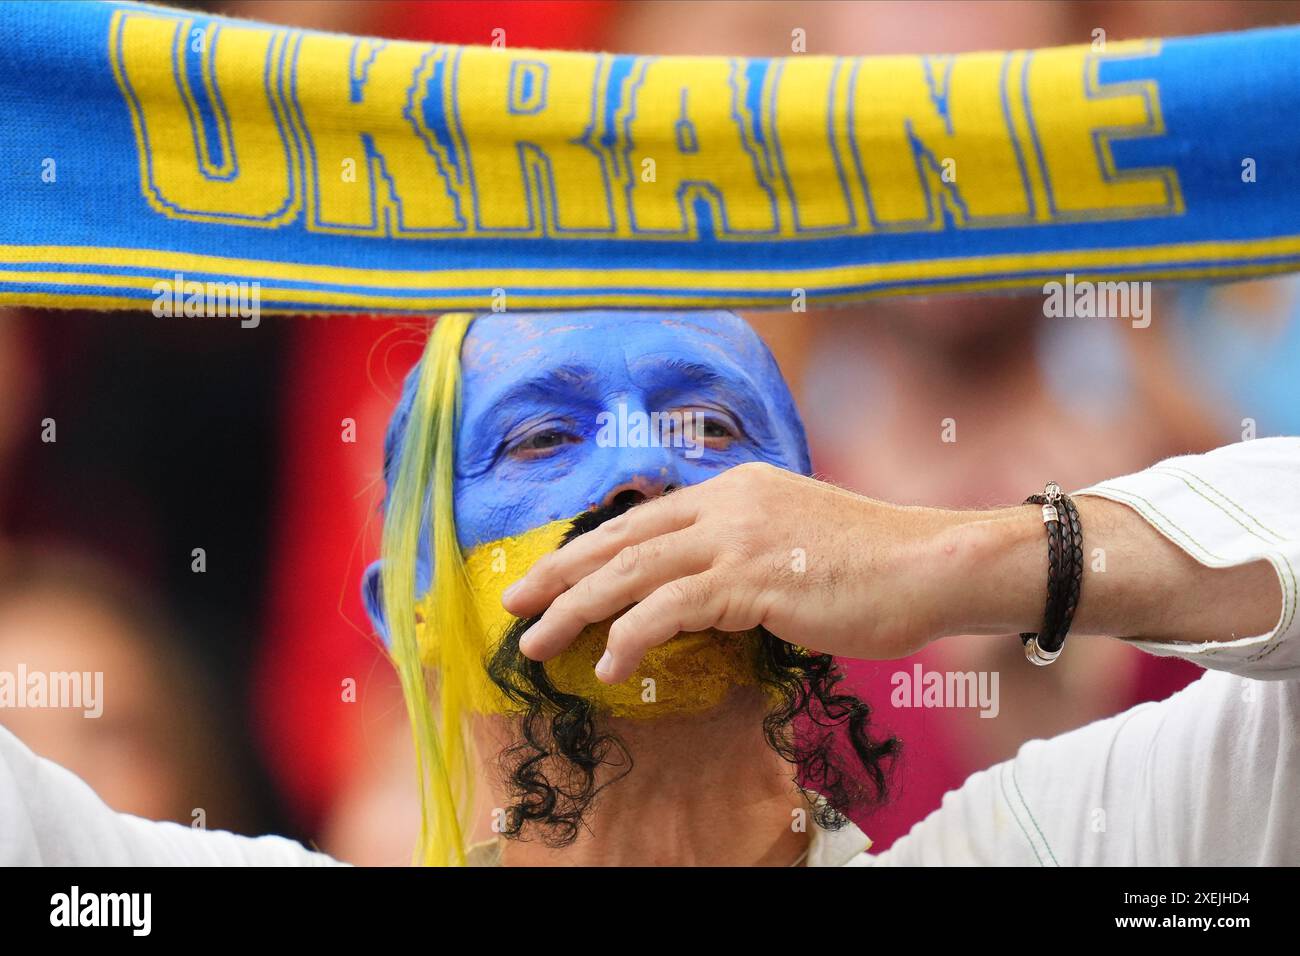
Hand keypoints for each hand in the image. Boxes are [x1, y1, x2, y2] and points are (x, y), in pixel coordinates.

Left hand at [501, 462, 978, 682]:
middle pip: (620, 537)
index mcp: (734, 489)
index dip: (589, 549)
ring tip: (535, 643)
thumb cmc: (871, 566)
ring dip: (575, 610)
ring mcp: (738, 536)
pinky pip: (671, 608)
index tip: (549, 575)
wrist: (931, 563)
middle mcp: (727, 503)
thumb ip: (740, 556)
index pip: (642, 519)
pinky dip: (632, 636)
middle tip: (512, 603)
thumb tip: (694, 595)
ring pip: (632, 571)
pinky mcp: (753, 577)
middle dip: (559, 573)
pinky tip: (610, 665)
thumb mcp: (792, 545)